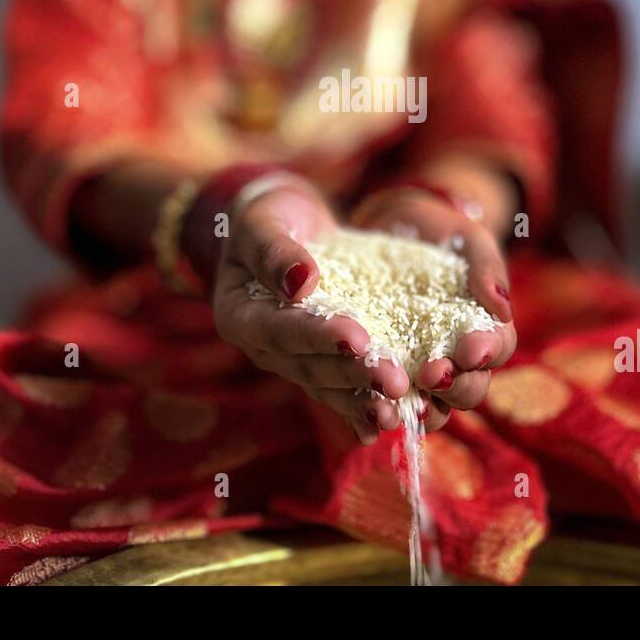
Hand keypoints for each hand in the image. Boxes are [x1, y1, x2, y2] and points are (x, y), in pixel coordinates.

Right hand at [212, 177, 410, 445]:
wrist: (286, 223)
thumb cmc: (269, 215)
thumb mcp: (262, 220)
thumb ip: (274, 251)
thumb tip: (301, 281)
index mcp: (240, 314)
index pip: (279, 330)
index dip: (317, 336)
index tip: (357, 337)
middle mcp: (264, 347)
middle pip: (309, 367)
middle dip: (354, 375)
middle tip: (394, 381)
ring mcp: (292, 359)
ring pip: (328, 385)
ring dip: (364, 399)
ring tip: (399, 408)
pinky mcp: (319, 361)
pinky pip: (340, 389)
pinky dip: (363, 407)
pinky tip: (391, 424)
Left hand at [351, 187, 516, 432]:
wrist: (392, 230)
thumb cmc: (440, 234)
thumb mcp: (468, 239)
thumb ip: (487, 268)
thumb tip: (501, 307)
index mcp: (485, 329)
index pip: (496, 349)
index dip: (487, 353)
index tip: (471, 349)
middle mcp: (456, 359)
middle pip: (468, 389)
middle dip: (455, 386)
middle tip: (431, 373)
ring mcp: (418, 370)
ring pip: (431, 407)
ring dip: (421, 408)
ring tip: (399, 396)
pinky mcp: (382, 372)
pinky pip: (384, 401)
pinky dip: (377, 412)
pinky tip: (365, 411)